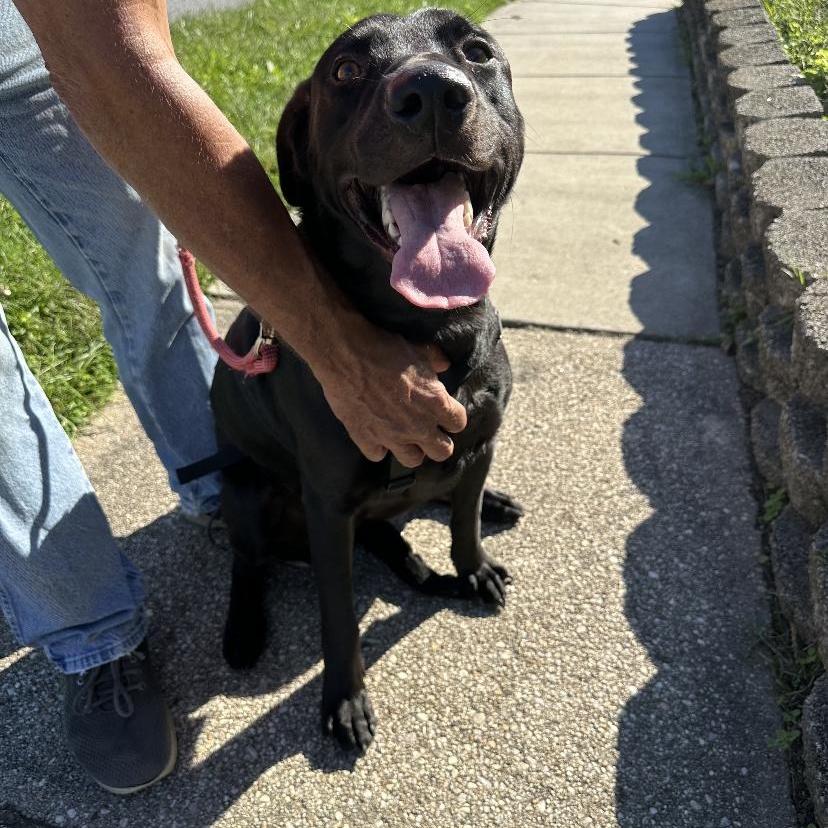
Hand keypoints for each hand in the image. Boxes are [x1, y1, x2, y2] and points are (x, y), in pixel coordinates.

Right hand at [313, 322, 466, 466]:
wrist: (346, 355)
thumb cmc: (384, 349)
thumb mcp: (418, 349)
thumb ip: (435, 359)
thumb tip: (444, 364)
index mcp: (436, 403)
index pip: (458, 423)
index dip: (453, 418)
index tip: (445, 413)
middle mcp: (418, 426)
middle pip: (442, 451)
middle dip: (439, 441)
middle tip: (430, 431)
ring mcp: (392, 436)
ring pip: (413, 460)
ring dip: (412, 449)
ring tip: (407, 438)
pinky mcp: (366, 439)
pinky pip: (379, 456)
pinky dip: (379, 447)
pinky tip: (377, 435)